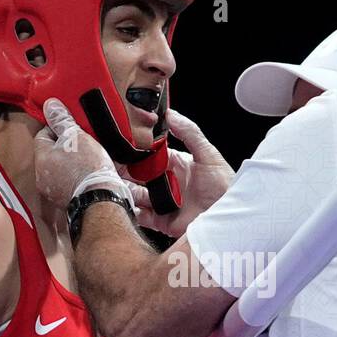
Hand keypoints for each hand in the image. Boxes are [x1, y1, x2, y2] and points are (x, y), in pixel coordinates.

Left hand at [33, 98, 124, 209]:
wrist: (100, 199)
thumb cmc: (87, 167)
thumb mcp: (75, 136)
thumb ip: (62, 120)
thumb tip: (50, 105)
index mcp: (41, 158)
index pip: (43, 135)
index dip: (56, 129)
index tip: (69, 128)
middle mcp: (43, 176)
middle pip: (52, 154)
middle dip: (66, 147)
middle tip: (81, 142)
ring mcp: (53, 191)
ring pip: (61, 170)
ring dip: (72, 164)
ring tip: (89, 160)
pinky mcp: (66, 201)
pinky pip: (70, 184)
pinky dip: (78, 179)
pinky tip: (91, 175)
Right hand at [121, 109, 233, 236]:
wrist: (227, 218)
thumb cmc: (224, 186)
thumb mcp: (209, 155)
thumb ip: (190, 133)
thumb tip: (172, 114)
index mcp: (175, 163)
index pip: (149, 154)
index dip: (134, 150)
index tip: (120, 145)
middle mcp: (166, 182)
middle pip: (137, 174)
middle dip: (123, 170)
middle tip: (109, 165)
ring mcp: (162, 201)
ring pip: (134, 194)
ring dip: (124, 189)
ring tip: (114, 183)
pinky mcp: (161, 221)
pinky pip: (139, 216)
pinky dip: (129, 210)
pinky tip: (123, 203)